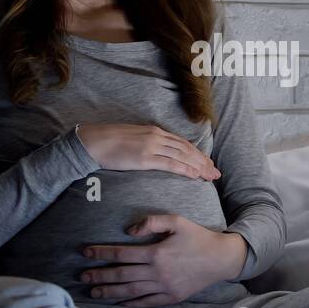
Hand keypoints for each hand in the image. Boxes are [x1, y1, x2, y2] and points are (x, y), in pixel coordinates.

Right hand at [76, 123, 220, 180]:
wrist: (93, 141)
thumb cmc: (109, 141)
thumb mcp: (133, 138)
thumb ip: (147, 143)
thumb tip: (156, 153)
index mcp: (155, 131)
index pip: (182, 143)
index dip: (197, 154)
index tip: (208, 163)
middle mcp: (157, 136)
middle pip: (187, 149)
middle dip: (203, 162)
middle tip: (216, 173)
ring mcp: (151, 146)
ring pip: (183, 156)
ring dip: (199, 167)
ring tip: (210, 176)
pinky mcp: (145, 158)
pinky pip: (170, 164)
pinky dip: (185, 169)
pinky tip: (195, 176)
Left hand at [79, 214, 247, 306]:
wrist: (221, 259)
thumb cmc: (198, 237)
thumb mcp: (176, 221)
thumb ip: (151, 222)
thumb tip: (128, 231)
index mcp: (156, 253)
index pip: (121, 254)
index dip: (102, 253)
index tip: (86, 253)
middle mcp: (157, 273)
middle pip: (121, 275)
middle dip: (99, 276)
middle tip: (82, 277)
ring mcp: (164, 288)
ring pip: (130, 291)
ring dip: (110, 292)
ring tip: (94, 293)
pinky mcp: (171, 298)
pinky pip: (147, 302)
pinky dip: (132, 304)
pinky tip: (119, 303)